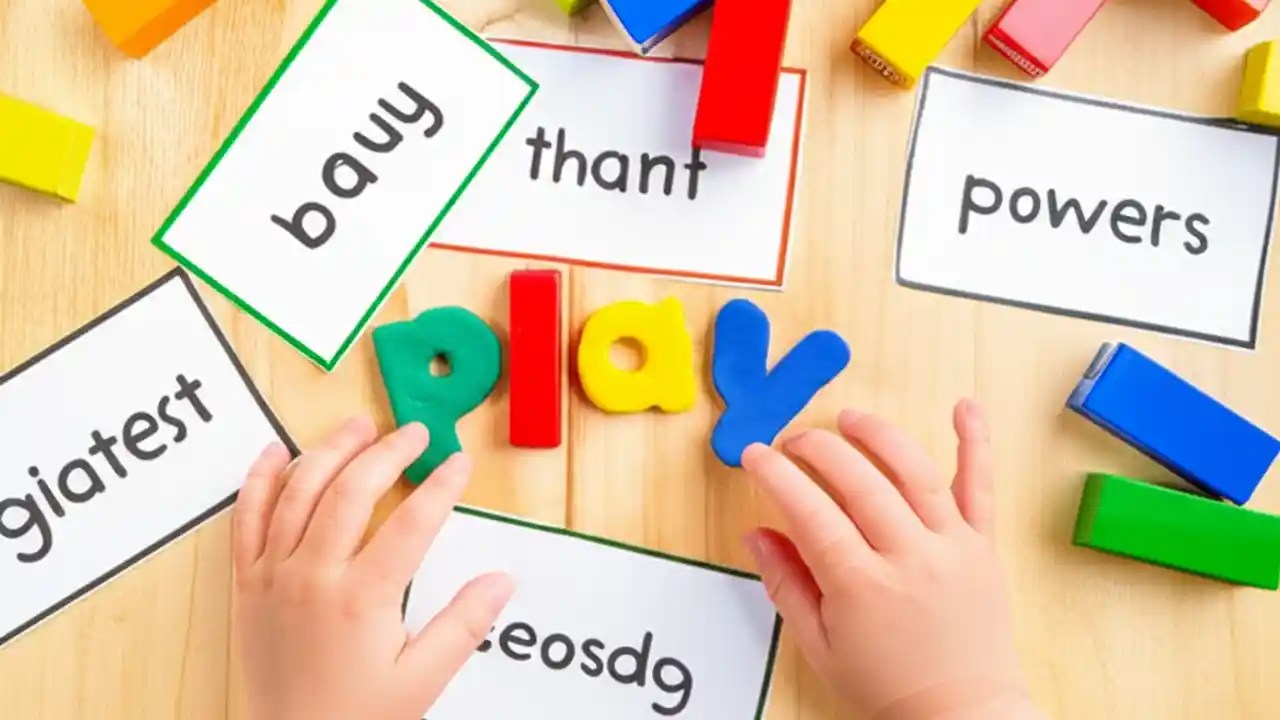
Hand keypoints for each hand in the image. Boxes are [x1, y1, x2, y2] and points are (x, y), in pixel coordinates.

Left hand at [232, 417, 514, 719]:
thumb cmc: (355, 717)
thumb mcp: (421, 679)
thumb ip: (463, 625)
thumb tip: (501, 580)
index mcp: (362, 599)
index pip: (412, 523)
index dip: (441, 487)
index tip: (459, 463)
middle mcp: (314, 577)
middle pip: (352, 491)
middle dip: (388, 453)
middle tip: (415, 432)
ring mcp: (275, 576)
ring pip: (300, 493)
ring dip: (330, 451)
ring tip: (358, 426)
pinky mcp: (248, 584)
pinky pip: (247, 519)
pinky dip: (260, 481)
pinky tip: (277, 453)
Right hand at [741, 401, 1039, 719]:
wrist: (960, 714)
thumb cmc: (885, 686)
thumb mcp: (819, 645)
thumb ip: (786, 584)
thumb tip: (756, 533)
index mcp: (861, 587)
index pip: (810, 511)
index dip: (777, 476)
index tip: (756, 455)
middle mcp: (908, 558)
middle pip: (857, 481)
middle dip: (816, 449)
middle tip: (793, 442)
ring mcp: (950, 548)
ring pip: (914, 471)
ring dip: (878, 435)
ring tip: (849, 419)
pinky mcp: (982, 546)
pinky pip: (981, 486)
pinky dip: (976, 442)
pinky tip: (964, 405)